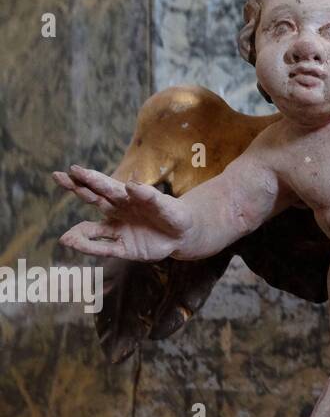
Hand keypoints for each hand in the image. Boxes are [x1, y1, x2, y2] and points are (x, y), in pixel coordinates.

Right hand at [53, 165, 192, 261]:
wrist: (183, 236)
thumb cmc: (175, 215)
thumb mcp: (167, 206)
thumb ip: (150, 197)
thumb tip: (130, 185)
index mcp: (129, 197)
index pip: (107, 186)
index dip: (91, 178)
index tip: (74, 169)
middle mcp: (119, 211)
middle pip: (94, 199)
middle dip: (77, 187)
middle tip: (58, 176)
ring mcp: (119, 229)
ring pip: (93, 229)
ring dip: (79, 233)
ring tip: (65, 238)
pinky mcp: (123, 248)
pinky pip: (103, 248)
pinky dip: (88, 248)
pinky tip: (73, 246)